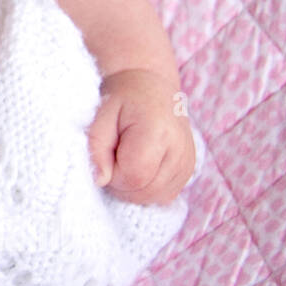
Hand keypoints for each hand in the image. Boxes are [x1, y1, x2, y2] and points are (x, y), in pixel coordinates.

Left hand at [87, 68, 194, 204]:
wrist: (151, 88)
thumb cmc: (122, 100)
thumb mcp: (101, 116)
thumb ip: (96, 148)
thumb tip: (100, 180)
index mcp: (158, 132)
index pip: (133, 176)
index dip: (113, 173)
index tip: (107, 151)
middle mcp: (180, 150)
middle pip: (145, 192)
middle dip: (121, 181)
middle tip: (114, 154)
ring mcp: (188, 164)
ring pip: (154, 197)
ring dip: (133, 186)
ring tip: (126, 157)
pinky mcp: (189, 172)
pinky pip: (163, 196)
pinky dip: (146, 187)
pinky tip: (139, 164)